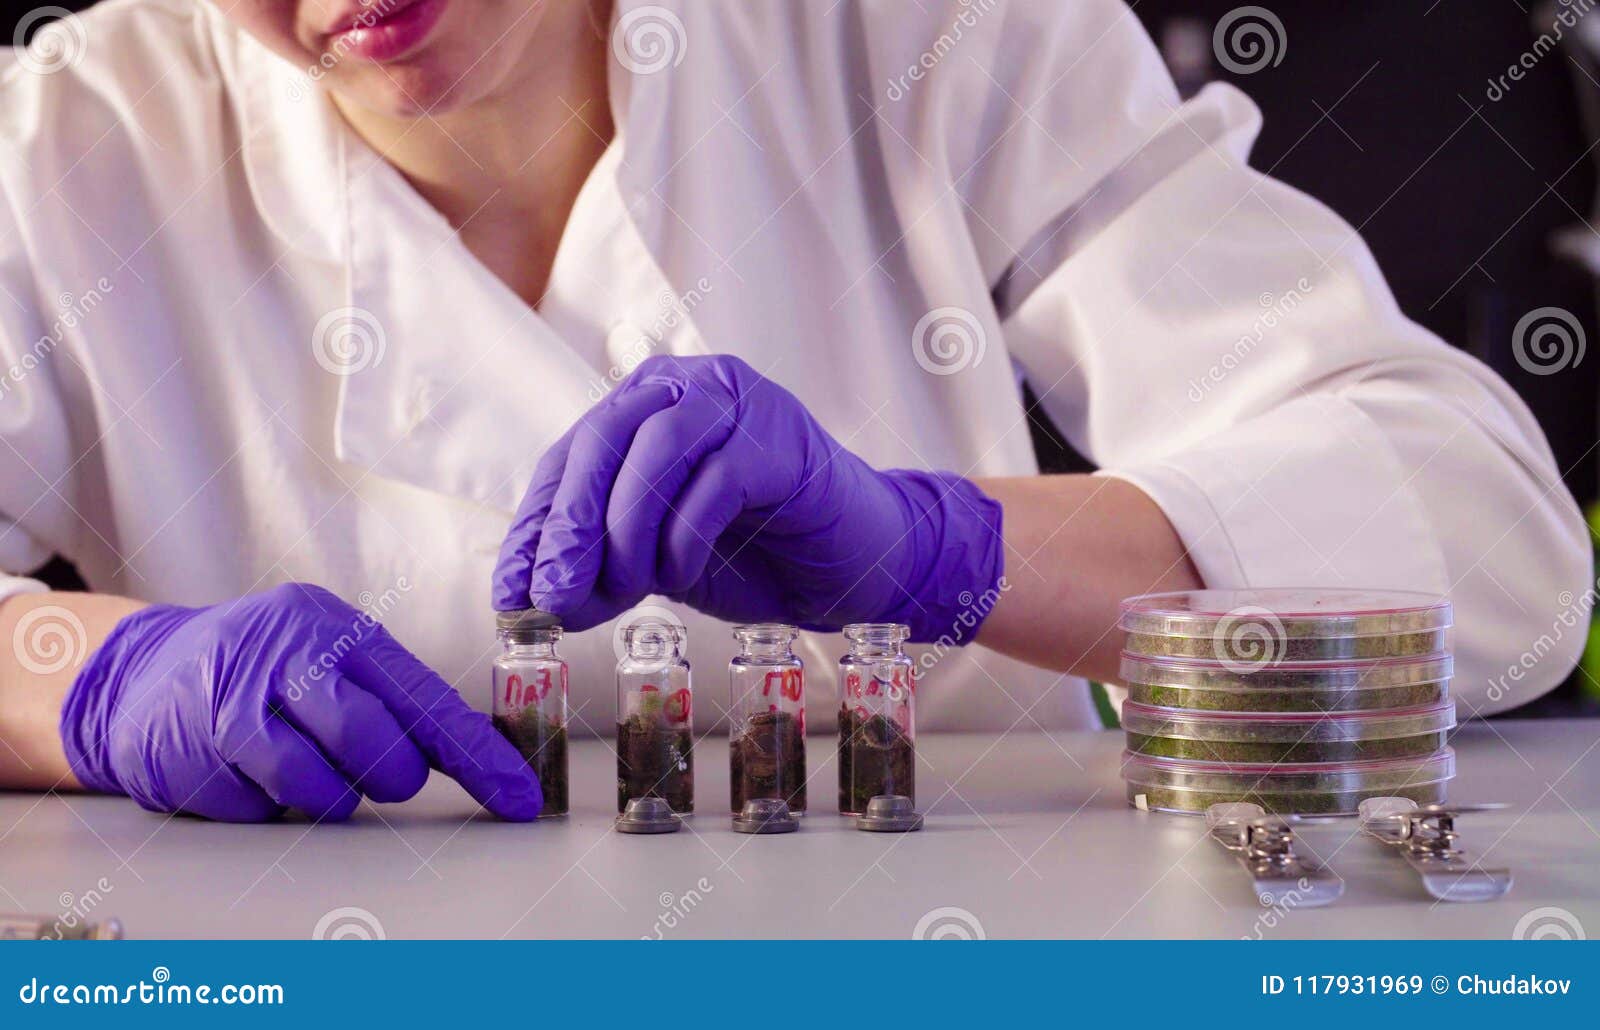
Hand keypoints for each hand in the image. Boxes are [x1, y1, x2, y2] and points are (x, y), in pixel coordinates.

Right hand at [59, 584, 542, 821]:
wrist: (140, 675)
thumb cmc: (261, 671)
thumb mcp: (329, 658)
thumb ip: (393, 699)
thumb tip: (479, 755)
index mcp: (339, 629)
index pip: (426, 698)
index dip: (478, 756)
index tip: (521, 797)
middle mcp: (289, 655)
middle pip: (377, 743)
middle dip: (391, 775)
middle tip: (375, 770)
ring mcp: (237, 703)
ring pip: (322, 785)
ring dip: (329, 796)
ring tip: (306, 766)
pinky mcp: (197, 752)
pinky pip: (267, 809)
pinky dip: (273, 805)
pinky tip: (250, 771)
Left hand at [492, 355, 1003, 638]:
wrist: (861, 563)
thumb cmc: (760, 553)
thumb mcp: (662, 562)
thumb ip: (605, 567)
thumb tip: (536, 599)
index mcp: (648, 408)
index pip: (570, 458)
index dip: (535, 526)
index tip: (510, 593)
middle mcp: (689, 388)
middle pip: (603, 439)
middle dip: (568, 524)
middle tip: (551, 593)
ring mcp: (740, 404)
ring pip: (654, 450)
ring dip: (624, 529)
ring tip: (622, 588)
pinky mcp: (780, 438)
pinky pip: (715, 480)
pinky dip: (685, 537)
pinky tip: (681, 575)